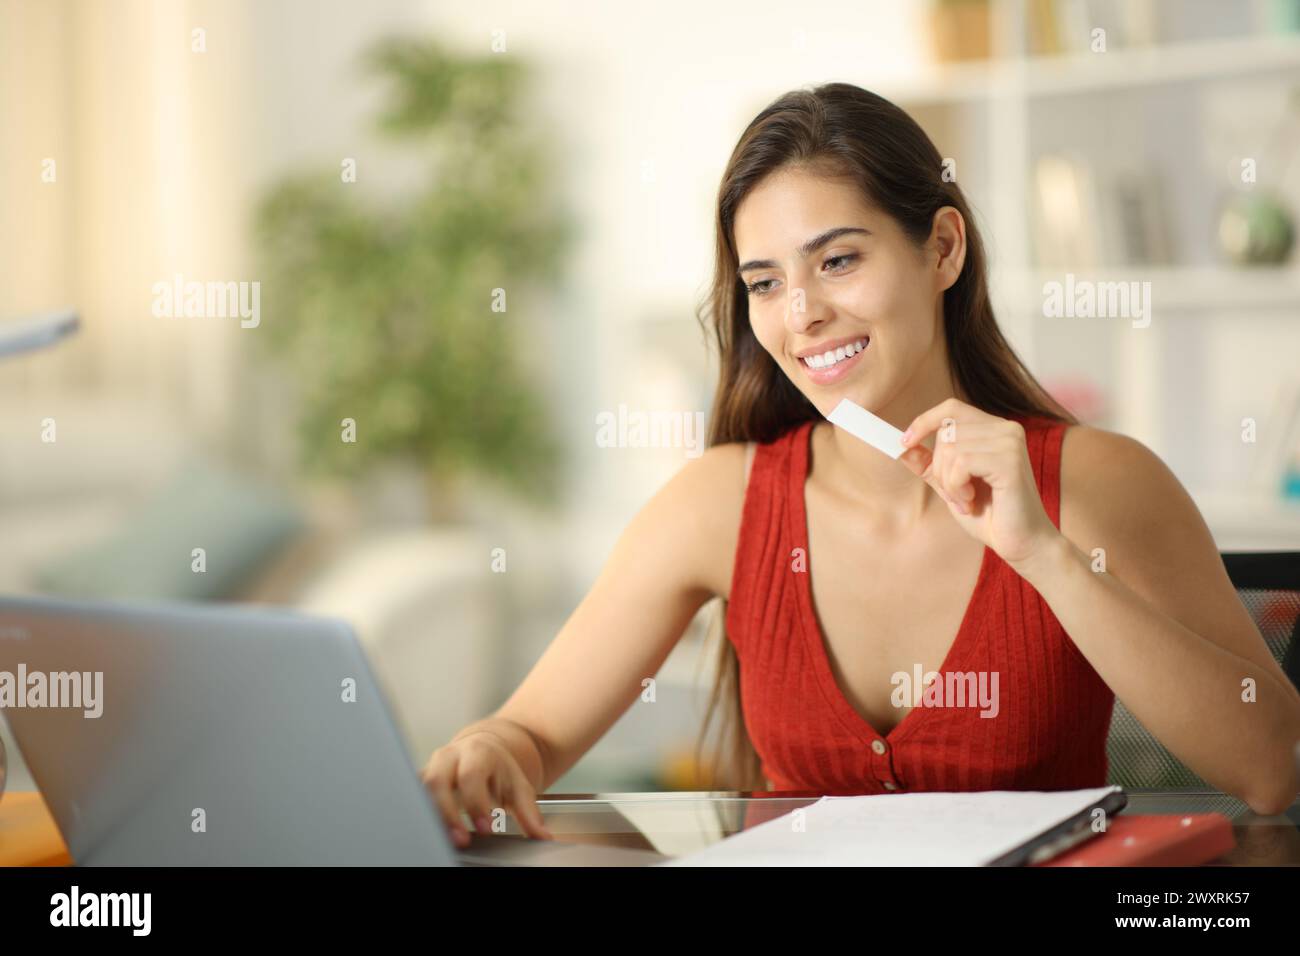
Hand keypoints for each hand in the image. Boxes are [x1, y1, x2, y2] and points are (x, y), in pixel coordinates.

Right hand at [421, 731, 553, 846]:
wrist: (484, 749)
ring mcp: (431, 766)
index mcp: (477, 751)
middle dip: (447, 813)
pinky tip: (426, 832)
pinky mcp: (420, 779)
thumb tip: (543, 838)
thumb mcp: (518, 786)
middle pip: (437, 781)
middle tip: (462, 840)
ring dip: (429, 816)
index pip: (471, 776)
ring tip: (442, 840)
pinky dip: (417, 814)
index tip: (487, 828)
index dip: (476, 803)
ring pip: (420, 789)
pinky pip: (412, 795)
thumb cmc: (500, 770)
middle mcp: (449, 756)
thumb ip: (529, 813)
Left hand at [897, 398, 1061, 567]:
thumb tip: (902, 445)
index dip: (924, 421)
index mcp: (994, 429)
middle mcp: (1006, 429)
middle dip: (939, 468)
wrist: (1022, 543)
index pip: (952, 408)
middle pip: (945, 432)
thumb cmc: (990, 515)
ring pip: (950, 448)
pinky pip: (961, 463)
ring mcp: (1010, 442)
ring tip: (967, 500)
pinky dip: (957, 487)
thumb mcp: (950, 485)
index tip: (904, 442)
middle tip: (957, 494)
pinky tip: (972, 501)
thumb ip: (929, 464)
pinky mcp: (1010, 460)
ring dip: (949, 482)